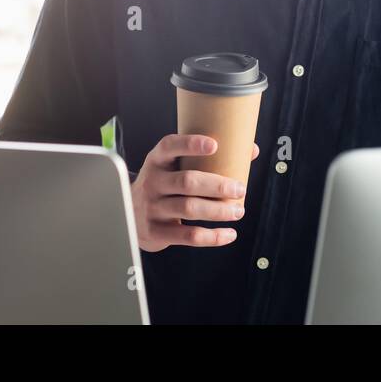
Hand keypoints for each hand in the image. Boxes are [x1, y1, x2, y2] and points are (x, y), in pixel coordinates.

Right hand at [131, 135, 259, 252]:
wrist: (129, 215)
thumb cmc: (164, 185)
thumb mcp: (173, 167)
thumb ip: (206, 158)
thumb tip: (251, 150)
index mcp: (157, 160)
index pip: (170, 146)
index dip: (190, 144)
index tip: (215, 145)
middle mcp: (152, 182)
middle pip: (187, 182)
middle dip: (218, 185)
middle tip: (240, 189)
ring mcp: (152, 208)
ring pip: (189, 209)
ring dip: (218, 211)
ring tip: (238, 211)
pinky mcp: (156, 232)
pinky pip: (188, 236)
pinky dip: (212, 237)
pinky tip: (228, 234)